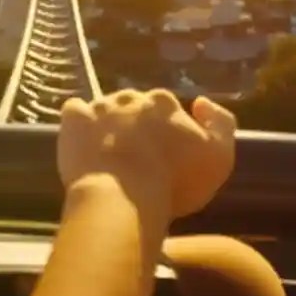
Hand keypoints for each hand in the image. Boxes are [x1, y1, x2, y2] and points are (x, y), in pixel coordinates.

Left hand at [59, 89, 235, 219]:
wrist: (124, 198)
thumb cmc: (175, 182)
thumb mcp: (220, 158)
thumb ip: (221, 125)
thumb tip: (201, 103)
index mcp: (165, 103)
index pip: (166, 107)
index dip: (166, 130)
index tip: (164, 153)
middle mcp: (132, 97)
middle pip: (135, 106)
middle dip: (136, 124)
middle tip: (136, 157)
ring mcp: (100, 107)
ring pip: (105, 108)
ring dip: (108, 124)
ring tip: (109, 154)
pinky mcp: (74, 121)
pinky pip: (75, 111)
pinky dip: (78, 123)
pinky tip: (82, 141)